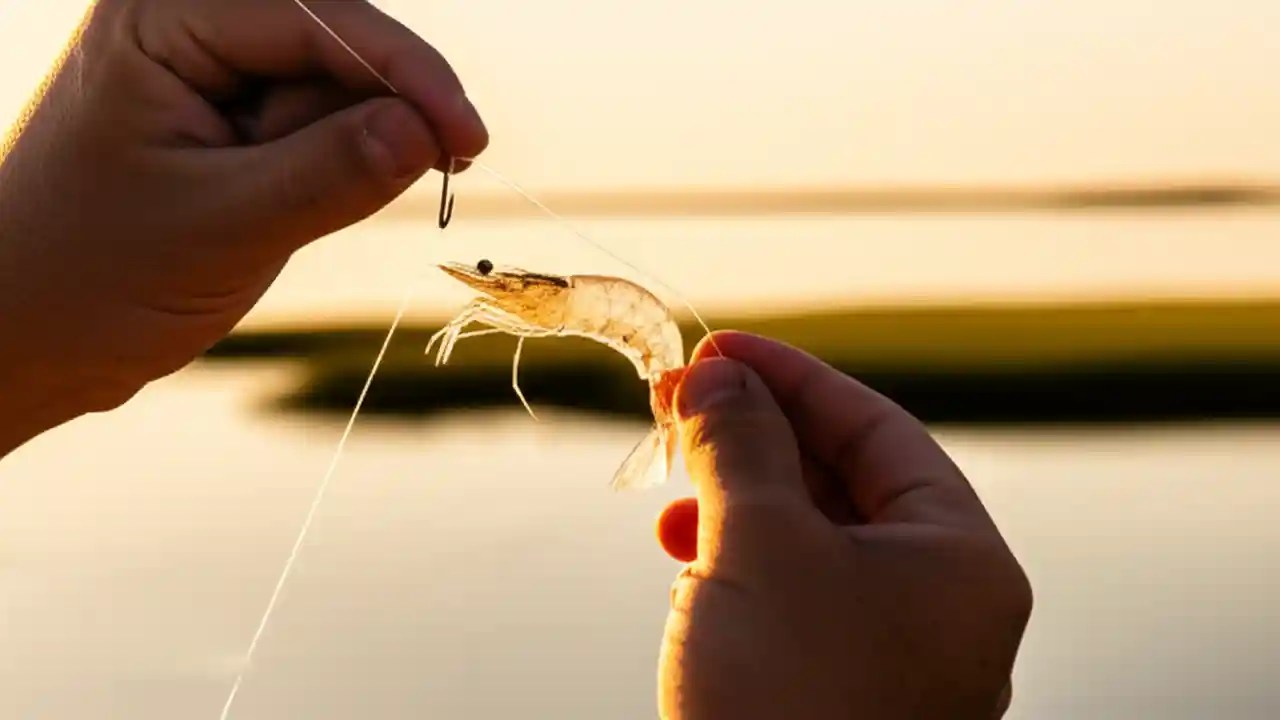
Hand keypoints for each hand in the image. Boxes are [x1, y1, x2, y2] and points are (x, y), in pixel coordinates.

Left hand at [0, 0, 485, 453]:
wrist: (22, 336)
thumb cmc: (90, 279)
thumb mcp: (222, 228)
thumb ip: (330, 174)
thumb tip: (427, 134)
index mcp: (160, 15)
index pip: (318, 18)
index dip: (408, 73)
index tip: (468, 140)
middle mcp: (184, 23)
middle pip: (335, 47)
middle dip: (385, 113)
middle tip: (433, 181)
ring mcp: (205, 69)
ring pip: (335, 90)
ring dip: (354, 151)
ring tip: (285, 221)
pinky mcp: (225, 114)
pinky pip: (317, 125)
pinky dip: (337, 166)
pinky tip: (295, 212)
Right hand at [653, 332, 1031, 718]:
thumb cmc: (783, 701)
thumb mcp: (759, 548)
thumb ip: (739, 447)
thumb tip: (716, 376)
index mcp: (962, 561)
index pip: (880, 431)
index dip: (794, 378)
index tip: (720, 350)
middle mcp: (942, 607)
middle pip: (848, 482)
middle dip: (757, 439)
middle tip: (680, 405)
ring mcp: (894, 656)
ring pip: (815, 542)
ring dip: (739, 502)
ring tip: (672, 498)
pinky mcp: (840, 694)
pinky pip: (797, 599)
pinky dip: (742, 566)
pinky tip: (690, 561)